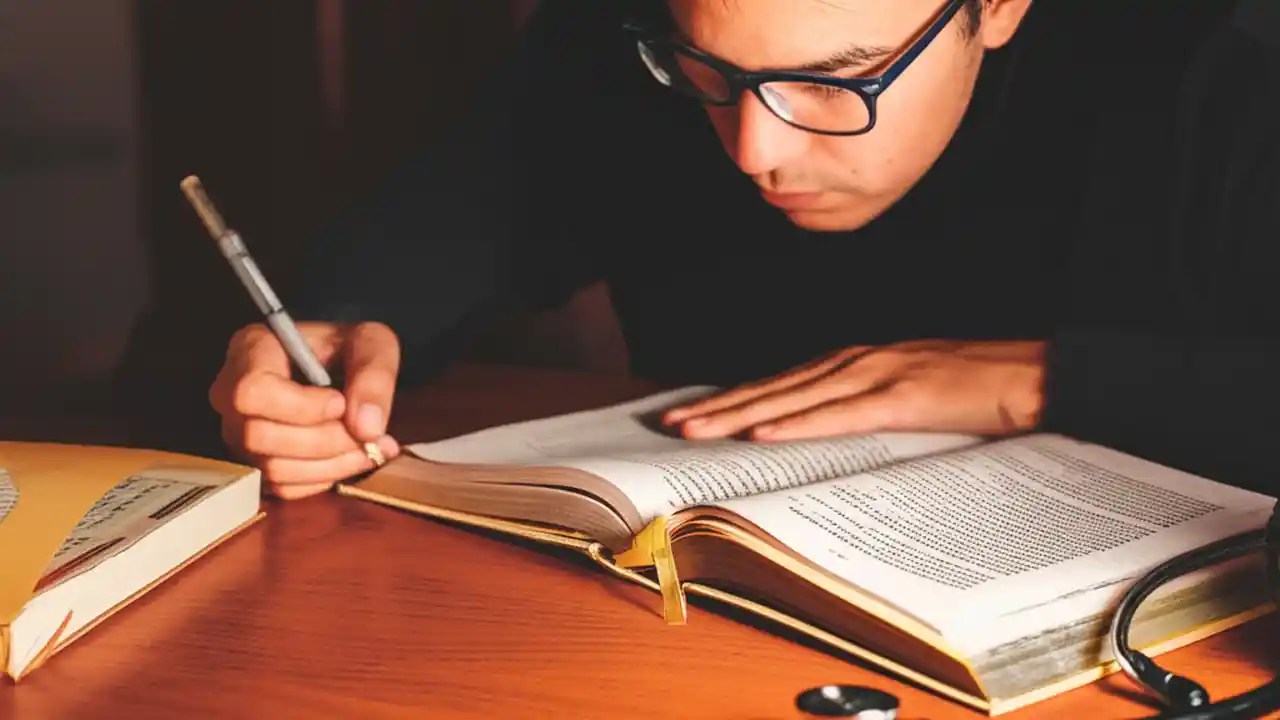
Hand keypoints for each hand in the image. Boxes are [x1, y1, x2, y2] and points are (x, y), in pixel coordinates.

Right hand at [209, 321, 403, 499]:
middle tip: (368, 433)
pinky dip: (324, 478)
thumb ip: (374, 377)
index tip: (339, 403)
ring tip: (372, 447)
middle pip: (259, 435)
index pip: (252, 391)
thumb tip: (368, 429)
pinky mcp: (255, 464)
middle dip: (322, 440)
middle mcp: (230, 395)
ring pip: (273, 467)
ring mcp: (238, 434)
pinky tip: (353, 458)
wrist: (339, 367)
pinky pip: (283, 487)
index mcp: (251, 350)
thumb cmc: (347, 349)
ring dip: (330, 464)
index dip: (299, 407)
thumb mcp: (372, 344)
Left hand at [662, 340, 1046, 440]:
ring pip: (794, 398)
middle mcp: (858, 361)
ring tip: (698, 431)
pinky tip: (764, 434)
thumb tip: (826, 436)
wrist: (1035, 374)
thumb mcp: (908, 397)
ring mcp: (879, 375)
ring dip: (742, 415)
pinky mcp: (904, 398)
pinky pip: (840, 416)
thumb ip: (866, 409)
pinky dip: (799, 424)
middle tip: (672, 424)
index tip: (695, 413)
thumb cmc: (975, 389)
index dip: (735, 399)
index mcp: (857, 362)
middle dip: (720, 407)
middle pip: (774, 387)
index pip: (782, 383)